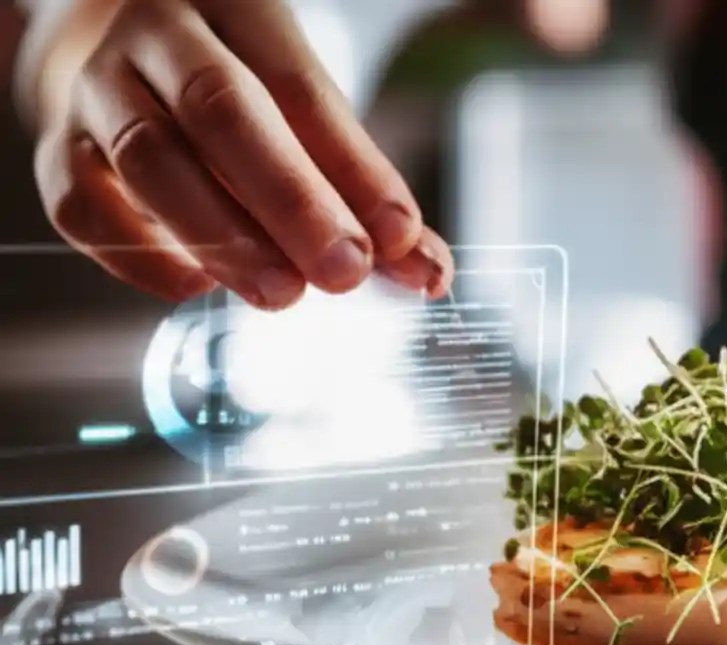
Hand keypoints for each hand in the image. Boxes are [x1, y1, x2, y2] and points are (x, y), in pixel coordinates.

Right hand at [33, 0, 452, 308]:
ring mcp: (97, 88)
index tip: (400, 239)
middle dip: (291, 199)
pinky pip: (83, 207)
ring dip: (223, 237)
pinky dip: (142, 255)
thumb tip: (428, 274)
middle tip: (345, 272)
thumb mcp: (307, 114)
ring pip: (151, 158)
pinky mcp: (55, 149)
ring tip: (284, 293)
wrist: (118, 56)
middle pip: (221, 109)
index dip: (355, 169)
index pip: (302, 89)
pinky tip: (199, 285)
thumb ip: (364, 190)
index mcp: (239, 9)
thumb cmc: (241, 94)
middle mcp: (159, 34)